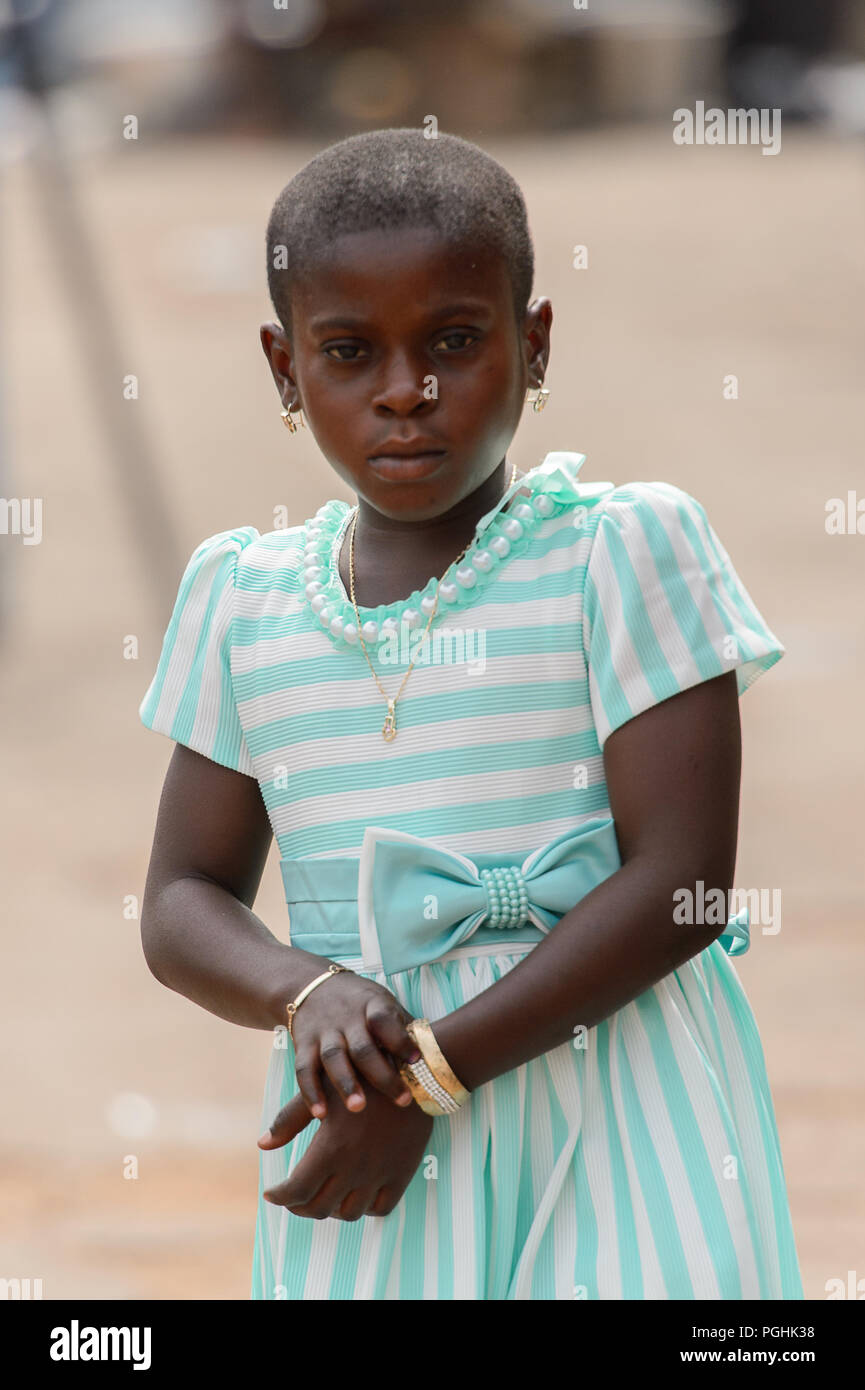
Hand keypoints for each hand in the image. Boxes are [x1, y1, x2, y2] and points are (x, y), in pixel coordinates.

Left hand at [258, 1076, 433, 1220]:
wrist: (412, 1073)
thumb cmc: (360, 1076)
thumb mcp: (322, 1092)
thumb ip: (290, 1120)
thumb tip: (262, 1143)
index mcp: (330, 1148)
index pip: (296, 1190)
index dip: (280, 1196)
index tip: (273, 1193)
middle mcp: (354, 1168)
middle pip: (318, 1207)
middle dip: (299, 1206)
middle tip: (294, 1198)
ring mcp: (380, 1174)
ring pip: (349, 1213)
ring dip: (331, 1209)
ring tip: (324, 1195)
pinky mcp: (402, 1174)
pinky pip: (380, 1209)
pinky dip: (364, 1208)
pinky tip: (355, 1194)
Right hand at [288, 967, 420, 1118]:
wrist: (313, 985)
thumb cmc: (362, 1004)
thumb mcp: (384, 1004)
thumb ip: (404, 1029)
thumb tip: (436, 1057)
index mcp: (372, 1006)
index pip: (386, 1021)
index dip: (401, 1040)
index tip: (418, 1061)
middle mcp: (347, 1018)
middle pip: (363, 1046)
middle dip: (382, 1075)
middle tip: (403, 1100)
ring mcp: (324, 1032)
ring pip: (334, 1058)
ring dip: (345, 1084)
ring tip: (358, 1108)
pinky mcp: (303, 1044)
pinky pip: (304, 1070)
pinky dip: (311, 1093)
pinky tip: (321, 1115)